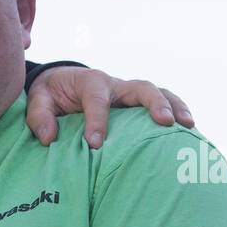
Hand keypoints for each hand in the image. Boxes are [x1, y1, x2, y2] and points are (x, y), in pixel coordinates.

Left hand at [26, 66, 194, 147]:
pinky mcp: (136, 106)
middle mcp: (115, 85)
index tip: (96, 144)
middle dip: (154, 103)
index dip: (97, 121)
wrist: (60, 85)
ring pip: (158, 94)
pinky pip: (161, 105)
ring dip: (175, 107)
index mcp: (90, 81)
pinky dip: (176, 114)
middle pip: (141, 87)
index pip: (97, 99)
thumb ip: (40, 116)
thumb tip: (50, 139)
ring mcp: (129, 95)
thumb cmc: (50, 95)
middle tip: (163, 122)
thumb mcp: (38, 101)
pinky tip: (188, 133)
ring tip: (188, 126)